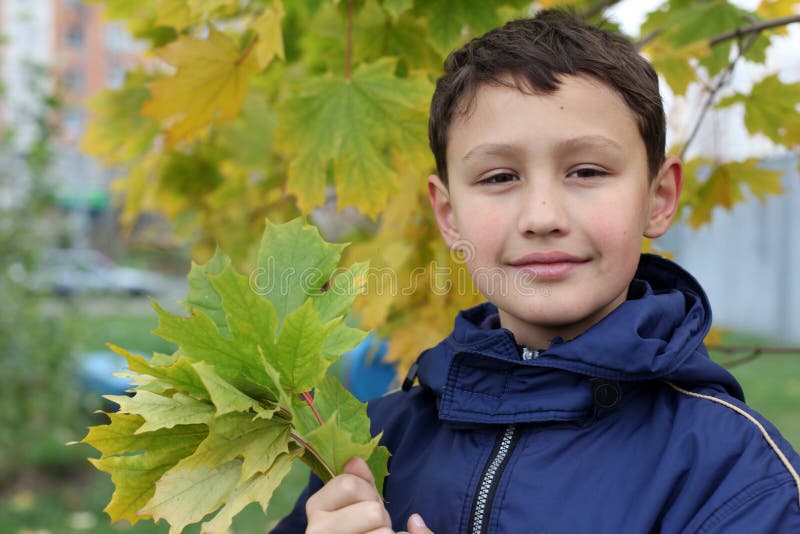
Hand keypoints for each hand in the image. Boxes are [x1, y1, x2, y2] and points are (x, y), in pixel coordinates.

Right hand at [305, 457, 433, 533]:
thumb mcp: (357, 500)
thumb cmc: (358, 525)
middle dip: (380, 515)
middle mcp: (316, 530)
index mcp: (315, 506)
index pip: (349, 485)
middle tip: (372, 524)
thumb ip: (359, 481)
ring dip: (386, 532)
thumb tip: (355, 460)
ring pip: (384, 533)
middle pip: (372, 511)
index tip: (365, 503)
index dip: (368, 492)